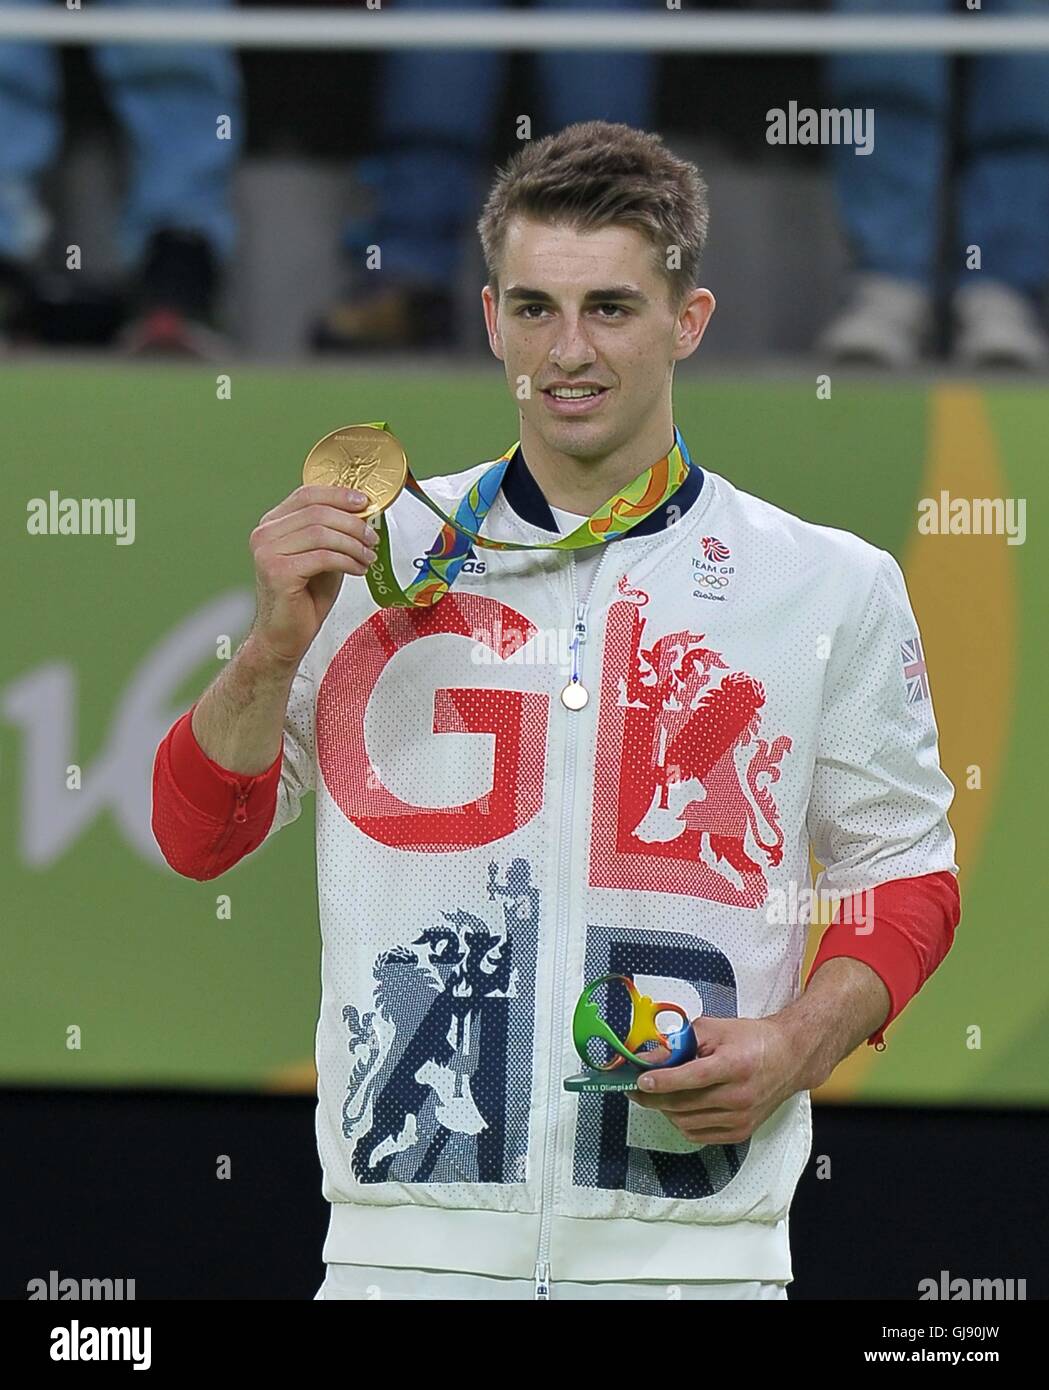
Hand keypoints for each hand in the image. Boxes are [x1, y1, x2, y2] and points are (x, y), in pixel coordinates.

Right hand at [249, 484, 378, 664]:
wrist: (286, 635)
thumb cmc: (304, 597)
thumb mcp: (322, 555)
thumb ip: (333, 532)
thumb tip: (362, 512)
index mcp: (272, 524)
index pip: (307, 495)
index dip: (339, 495)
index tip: (364, 502)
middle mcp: (264, 534)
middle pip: (318, 512)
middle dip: (353, 523)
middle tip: (372, 537)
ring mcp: (267, 552)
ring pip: (322, 533)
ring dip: (353, 544)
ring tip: (368, 557)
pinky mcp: (278, 572)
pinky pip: (323, 557)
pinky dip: (347, 561)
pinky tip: (358, 569)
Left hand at [627, 1015, 805, 1145]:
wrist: (789, 1058)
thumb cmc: (751, 1040)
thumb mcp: (715, 1029)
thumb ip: (681, 1042)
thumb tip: (649, 1058)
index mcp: (735, 1065)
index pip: (692, 1077)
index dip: (662, 1080)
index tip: (639, 1081)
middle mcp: (740, 1096)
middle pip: (684, 1103)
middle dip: (653, 1097)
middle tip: (634, 1089)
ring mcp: (741, 1118)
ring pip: (687, 1122)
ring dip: (665, 1109)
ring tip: (656, 1095)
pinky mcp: (740, 1132)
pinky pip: (698, 1134)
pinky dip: (681, 1122)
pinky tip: (677, 1107)